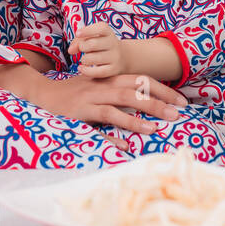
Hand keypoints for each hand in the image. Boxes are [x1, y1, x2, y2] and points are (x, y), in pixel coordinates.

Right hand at [34, 72, 187, 151]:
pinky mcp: (78, 114)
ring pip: (117, 106)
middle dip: (158, 101)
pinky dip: (111, 137)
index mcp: (109, 78)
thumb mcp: (99, 87)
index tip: (181, 100)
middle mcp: (102, 86)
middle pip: (134, 91)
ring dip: (138, 118)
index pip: (141, 80)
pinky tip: (125, 146)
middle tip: (178, 113)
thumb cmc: (75, 92)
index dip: (163, 89)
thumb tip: (148, 102)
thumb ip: (120, 92)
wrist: (43, 93)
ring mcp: (90, 100)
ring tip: (157, 128)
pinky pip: (97, 126)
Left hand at [68, 22, 125, 78]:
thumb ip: (79, 40)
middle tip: (81, 49)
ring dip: (83, 59)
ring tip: (85, 59)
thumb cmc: (102, 45)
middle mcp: (113, 43)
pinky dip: (86, 71)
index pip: (100, 28)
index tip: (77, 34)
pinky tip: (82, 68)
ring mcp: (115, 57)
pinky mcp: (113, 69)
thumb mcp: (94, 37)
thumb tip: (71, 50)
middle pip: (93, 44)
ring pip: (93, 59)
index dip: (87, 30)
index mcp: (108, 32)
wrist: (124, 56)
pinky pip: (97, 72)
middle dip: (82, 47)